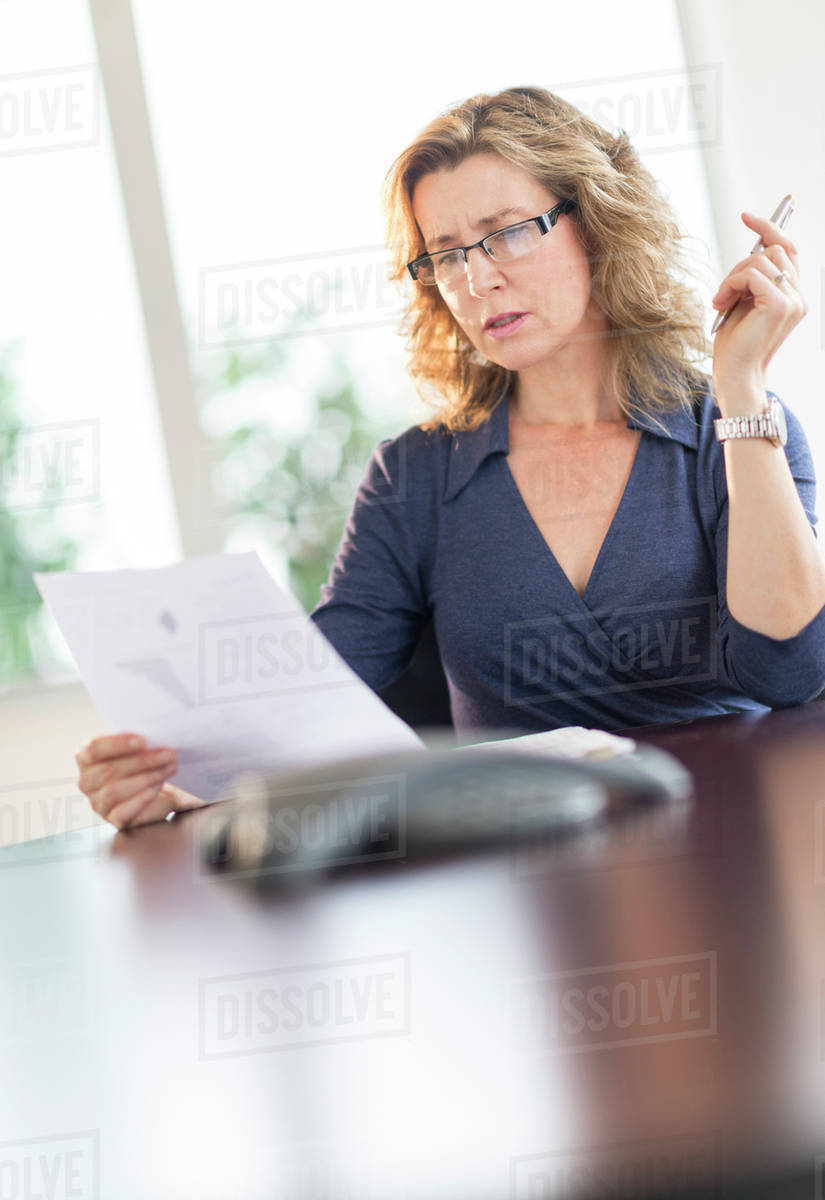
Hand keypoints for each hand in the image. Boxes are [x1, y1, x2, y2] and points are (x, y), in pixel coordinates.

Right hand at [75, 733, 204, 829]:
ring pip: (115, 790)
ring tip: (169, 768)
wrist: (158, 791)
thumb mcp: (139, 748)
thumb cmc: (144, 764)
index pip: (93, 749)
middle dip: (142, 761)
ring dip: (147, 777)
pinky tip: (157, 787)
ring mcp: (98, 803)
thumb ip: (139, 741)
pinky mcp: (114, 820)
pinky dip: (142, 797)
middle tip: (168, 753)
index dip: (117, 744)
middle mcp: (87, 781)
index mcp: (86, 758)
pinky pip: (124, 811)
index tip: (143, 741)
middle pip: (109, 770)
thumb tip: (156, 734)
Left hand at [711, 210, 806, 398]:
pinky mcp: (780, 304)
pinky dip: (731, 284)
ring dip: (733, 276)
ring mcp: (793, 300)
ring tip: (721, 301)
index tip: (747, 216)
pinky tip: (721, 303)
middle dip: (741, 264)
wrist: (735, 374)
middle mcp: (799, 295)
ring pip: (761, 259)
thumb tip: (753, 243)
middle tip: (724, 291)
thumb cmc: (735, 342)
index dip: (770, 228)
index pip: (789, 248)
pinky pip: (752, 274)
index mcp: (794, 294)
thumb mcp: (744, 301)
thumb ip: (753, 277)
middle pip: (773, 250)